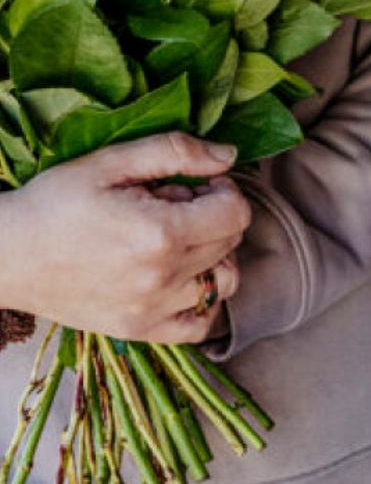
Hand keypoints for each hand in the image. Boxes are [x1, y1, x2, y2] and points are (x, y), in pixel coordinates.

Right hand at [0, 133, 250, 342]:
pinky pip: (199, 325)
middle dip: (214, 216)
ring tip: (178, 239)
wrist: (8, 254)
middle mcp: (163, 278)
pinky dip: (204, 301)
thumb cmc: (56, 202)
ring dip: (216, 256)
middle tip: (174, 206)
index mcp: (161, 234)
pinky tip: (182, 276)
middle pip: (232, 242)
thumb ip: (176, 152)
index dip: (223, 189)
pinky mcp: (138, 331)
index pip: (236, 211)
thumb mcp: (112, 161)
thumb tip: (229, 155)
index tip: (194, 184)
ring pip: (225, 282)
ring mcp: (151, 311)